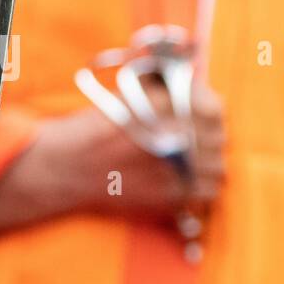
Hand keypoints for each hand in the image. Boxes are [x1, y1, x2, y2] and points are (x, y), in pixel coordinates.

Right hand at [0, 80, 224, 231]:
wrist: (67, 166)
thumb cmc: (92, 128)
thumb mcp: (127, 95)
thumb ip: (162, 89)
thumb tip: (192, 86)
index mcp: (162, 107)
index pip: (212, 107)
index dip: (209, 108)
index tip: (201, 111)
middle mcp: (171, 135)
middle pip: (217, 137)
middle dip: (210, 136)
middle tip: (197, 137)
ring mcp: (172, 169)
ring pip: (217, 167)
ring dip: (209, 163)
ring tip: (195, 161)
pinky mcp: (167, 197)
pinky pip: (205, 193)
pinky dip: (202, 188)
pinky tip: (189, 181)